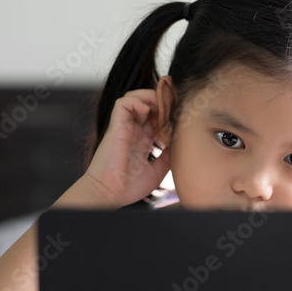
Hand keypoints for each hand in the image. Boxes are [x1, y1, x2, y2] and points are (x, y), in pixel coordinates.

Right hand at [81, 89, 170, 207]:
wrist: (109, 194)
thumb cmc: (129, 187)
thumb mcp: (157, 170)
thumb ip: (168, 157)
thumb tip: (180, 144)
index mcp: (142, 140)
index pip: (156, 117)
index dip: (168, 112)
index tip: (181, 114)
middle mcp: (133, 131)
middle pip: (148, 104)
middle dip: (162, 100)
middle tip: (175, 104)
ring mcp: (124, 127)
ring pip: (134, 98)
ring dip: (149, 96)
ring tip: (161, 103)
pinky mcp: (116, 126)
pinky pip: (123, 103)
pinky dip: (136, 100)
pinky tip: (147, 109)